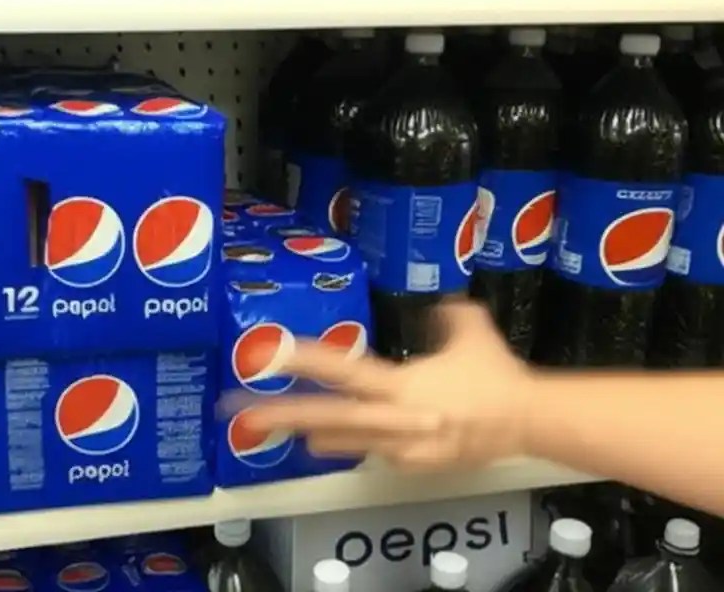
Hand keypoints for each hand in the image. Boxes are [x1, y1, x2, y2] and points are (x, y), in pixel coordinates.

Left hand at [232, 300, 537, 470]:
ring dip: (308, 432)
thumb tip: (436, 304)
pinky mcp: (410, 465)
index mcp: (402, 385)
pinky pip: (372, 451)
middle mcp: (394, 420)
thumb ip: (446, 315)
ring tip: (268, 425)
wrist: (528, 423)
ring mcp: (400, 448)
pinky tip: (330, 436)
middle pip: (328, 419)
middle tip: (242, 414)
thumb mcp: (471, 331)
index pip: (344, 370)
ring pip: (342, 442)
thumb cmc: (497, 376)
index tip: (273, 355)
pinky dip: (352, 442)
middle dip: (283, 416)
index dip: (306, 362)